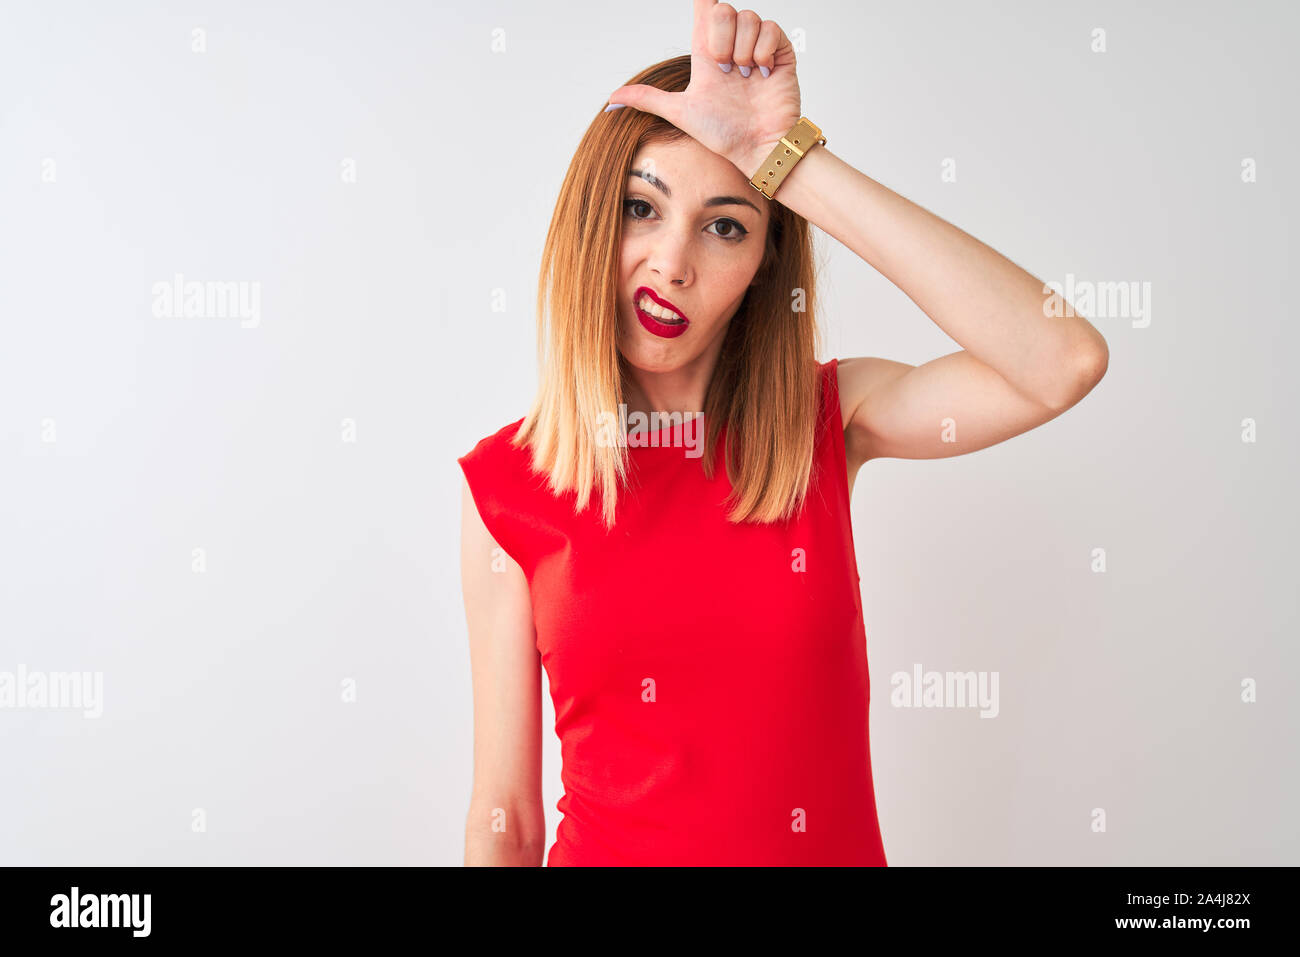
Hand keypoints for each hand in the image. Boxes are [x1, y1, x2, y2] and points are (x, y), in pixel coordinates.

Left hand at [605, 0, 801, 180]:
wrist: (757, 146)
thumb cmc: (722, 133)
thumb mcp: (679, 112)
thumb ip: (647, 99)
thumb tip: (611, 101)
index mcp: (707, 53)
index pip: (705, 9)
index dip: (705, 0)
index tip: (704, 0)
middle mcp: (731, 46)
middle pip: (723, 9)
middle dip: (720, 38)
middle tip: (724, 70)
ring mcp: (756, 49)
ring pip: (747, 17)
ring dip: (742, 49)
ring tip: (745, 76)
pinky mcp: (779, 53)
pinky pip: (770, 28)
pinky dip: (763, 50)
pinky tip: (762, 73)